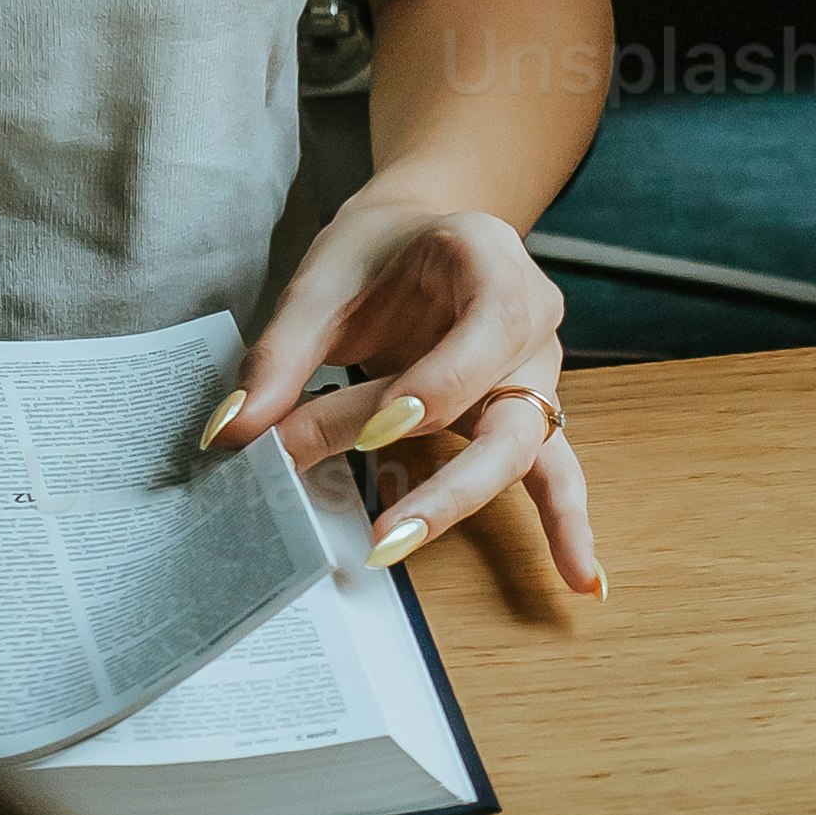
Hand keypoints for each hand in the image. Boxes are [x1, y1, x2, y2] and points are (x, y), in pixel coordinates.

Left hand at [204, 183, 598, 597]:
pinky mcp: (527, 414)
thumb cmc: (377, 251)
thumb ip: (283, 354)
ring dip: (468, 506)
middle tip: (384, 536)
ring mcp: (537, 373)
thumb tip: (234, 432)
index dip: (434, 388)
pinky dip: (566, 524)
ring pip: (524, 450)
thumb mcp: (323, 282)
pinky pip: (558, 472)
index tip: (373, 432)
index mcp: (493, 262)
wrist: (416, 233)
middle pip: (512, 414)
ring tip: (429, 554)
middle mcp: (533, 320)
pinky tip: (581, 581)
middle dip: (449, 484)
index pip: (485, 333)